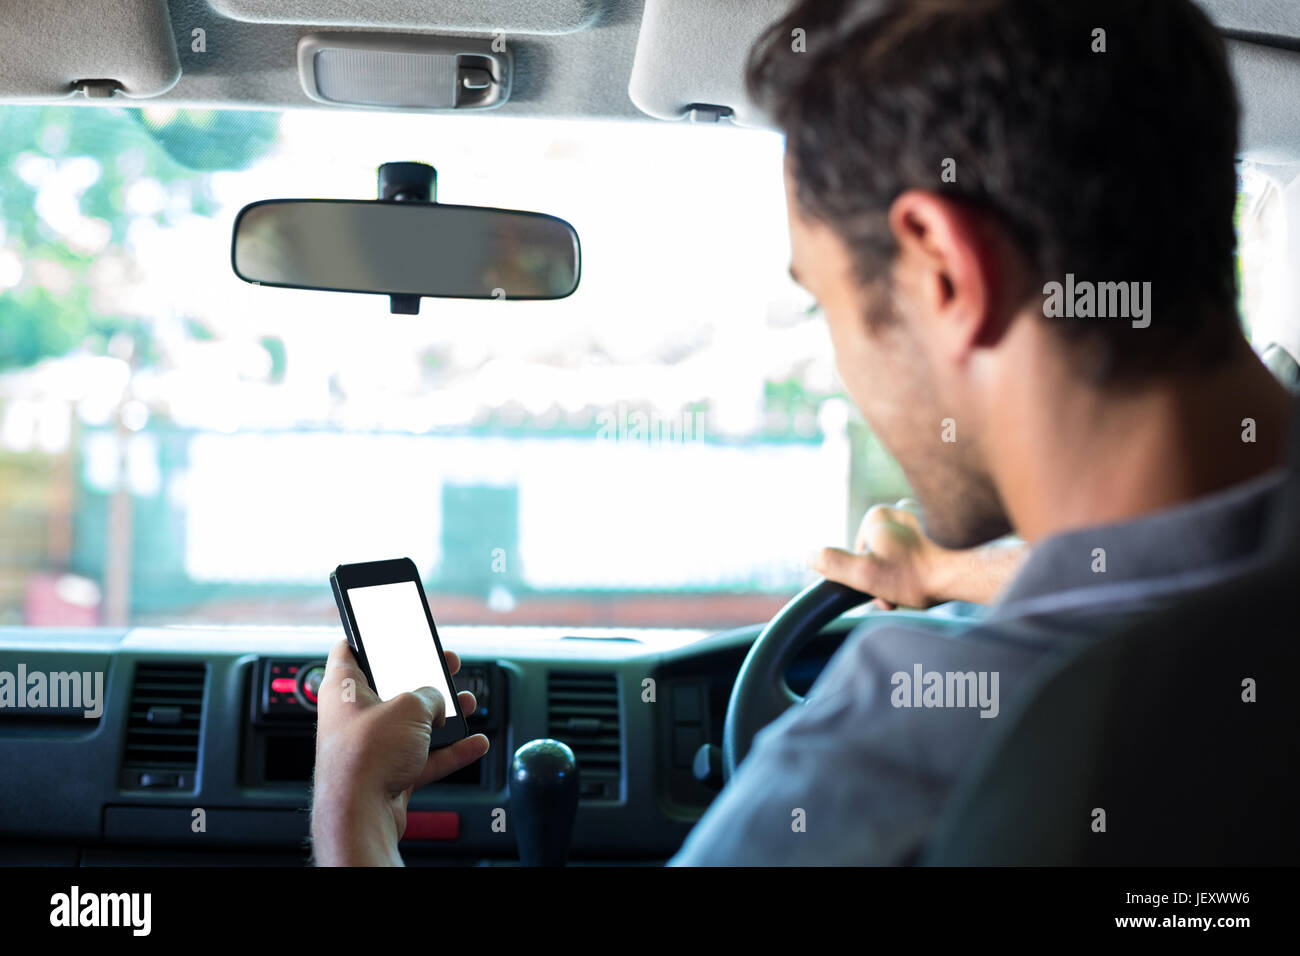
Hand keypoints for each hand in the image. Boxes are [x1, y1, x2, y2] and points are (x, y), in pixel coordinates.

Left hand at [310, 639, 489, 865]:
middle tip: (445, 664)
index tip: (391, 627)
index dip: (370, 635)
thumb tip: (438, 702)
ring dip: (443, 714)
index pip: (350, 650)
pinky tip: (474, 744)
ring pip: (412, 722)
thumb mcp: (410, 706)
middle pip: (391, 686)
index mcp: (343, 688)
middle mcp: (354, 716)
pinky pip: (424, 756)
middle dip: (423, 677)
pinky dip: (450, 751)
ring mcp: (372, 747)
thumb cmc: (367, 756)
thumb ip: (430, 695)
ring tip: (467, 703)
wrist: (361, 814)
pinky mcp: (388, 773)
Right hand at [810, 499, 1026, 607]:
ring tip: (921, 587)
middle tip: (903, 596)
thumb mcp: (866, 575)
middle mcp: (898, 509)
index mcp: (876, 516)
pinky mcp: (946, 526)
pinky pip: (924, 547)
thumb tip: (809, 555)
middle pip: (882, 550)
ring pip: (903, 549)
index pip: (859, 553)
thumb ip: (835, 564)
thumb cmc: (917, 576)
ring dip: (906, 570)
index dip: (867, 578)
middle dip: (888, 575)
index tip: (884, 595)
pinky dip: (925, 562)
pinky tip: (935, 576)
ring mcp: (924, 516)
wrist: (966, 571)